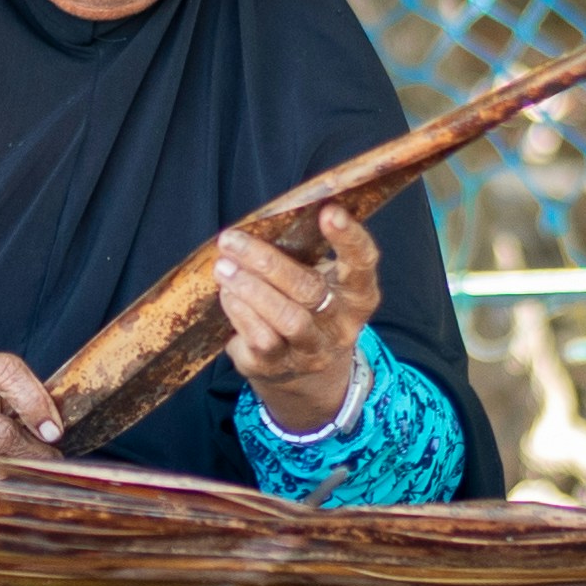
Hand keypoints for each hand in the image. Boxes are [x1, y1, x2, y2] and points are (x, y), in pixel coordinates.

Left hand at [215, 207, 379, 433]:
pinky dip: (239, 312)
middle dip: (267, 262)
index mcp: (357, 295)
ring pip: (286, 319)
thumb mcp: (318, 281)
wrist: (303, 374)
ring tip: (223, 266)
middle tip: (232, 240)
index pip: (362, 264)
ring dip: (250, 289)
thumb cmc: (307, 308)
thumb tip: (263, 221)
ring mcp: (312, 352)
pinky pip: (260, 339)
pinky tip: (226, 293)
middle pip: (310, 290)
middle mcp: (341, 326)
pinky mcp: (279, 368)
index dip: (349, 238)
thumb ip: (303, 254)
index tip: (329, 211)